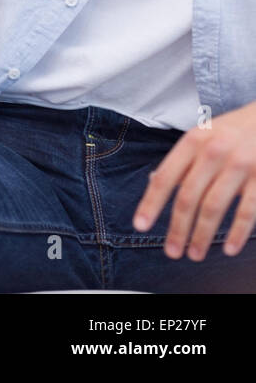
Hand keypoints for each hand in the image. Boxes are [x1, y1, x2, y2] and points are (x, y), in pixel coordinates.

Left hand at [132, 102, 255, 260]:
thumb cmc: (231, 131)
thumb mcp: (201, 135)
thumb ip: (181, 160)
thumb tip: (153, 183)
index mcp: (192, 141)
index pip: (165, 177)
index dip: (151, 203)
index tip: (140, 226)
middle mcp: (213, 152)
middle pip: (188, 197)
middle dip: (177, 229)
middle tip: (171, 252)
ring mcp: (240, 164)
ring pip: (214, 207)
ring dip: (202, 235)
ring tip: (194, 254)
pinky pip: (248, 210)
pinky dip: (238, 233)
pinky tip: (229, 249)